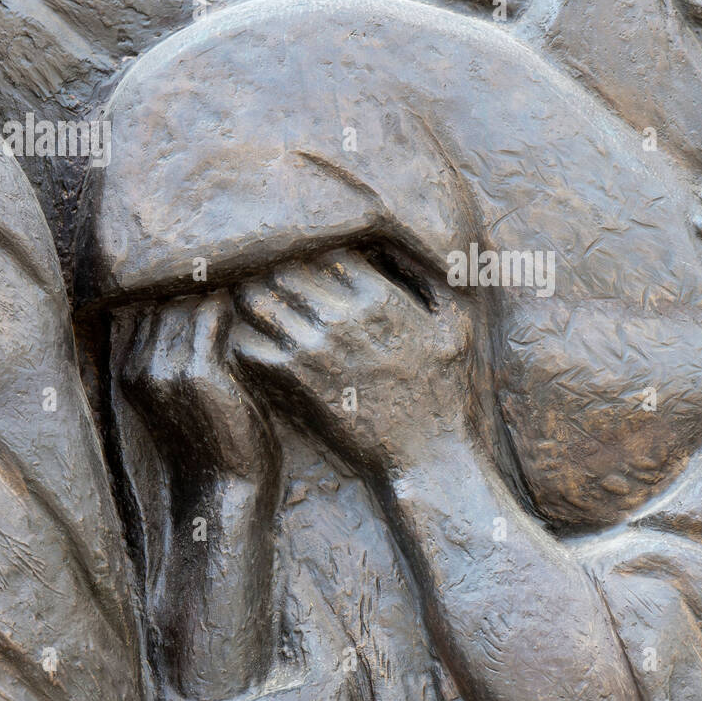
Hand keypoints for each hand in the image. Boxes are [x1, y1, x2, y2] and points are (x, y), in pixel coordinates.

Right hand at [120, 292, 278, 487]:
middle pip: (165, 300)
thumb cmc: (213, 446)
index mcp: (129, 373)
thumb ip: (177, 360)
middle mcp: (140, 367)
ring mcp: (166, 369)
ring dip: (215, 291)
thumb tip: (198, 311)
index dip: (177, 292)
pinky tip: (250, 305)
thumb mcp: (182, 400)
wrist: (222, 494)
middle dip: (195, 286)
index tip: (208, 281)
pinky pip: (212, 314)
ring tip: (245, 283)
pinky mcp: (200, 372)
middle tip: (230, 271)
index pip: (147, 309)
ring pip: (187, 302)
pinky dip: (231, 303)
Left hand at [229, 249, 473, 478]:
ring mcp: (314, 351)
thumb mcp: (457, 323)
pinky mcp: (295, 383)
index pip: (323, 249)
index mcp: (379, 297)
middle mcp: (342, 317)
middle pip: (283, 269)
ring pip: (258, 302)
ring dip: (254, 299)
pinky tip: (257, 342)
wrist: (429, 456)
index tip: (308, 263)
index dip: (311, 252)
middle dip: (275, 270)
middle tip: (273, 282)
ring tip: (261, 307)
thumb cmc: (447, 389)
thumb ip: (429, 277)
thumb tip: (399, 245)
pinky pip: (248, 344)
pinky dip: (244, 337)